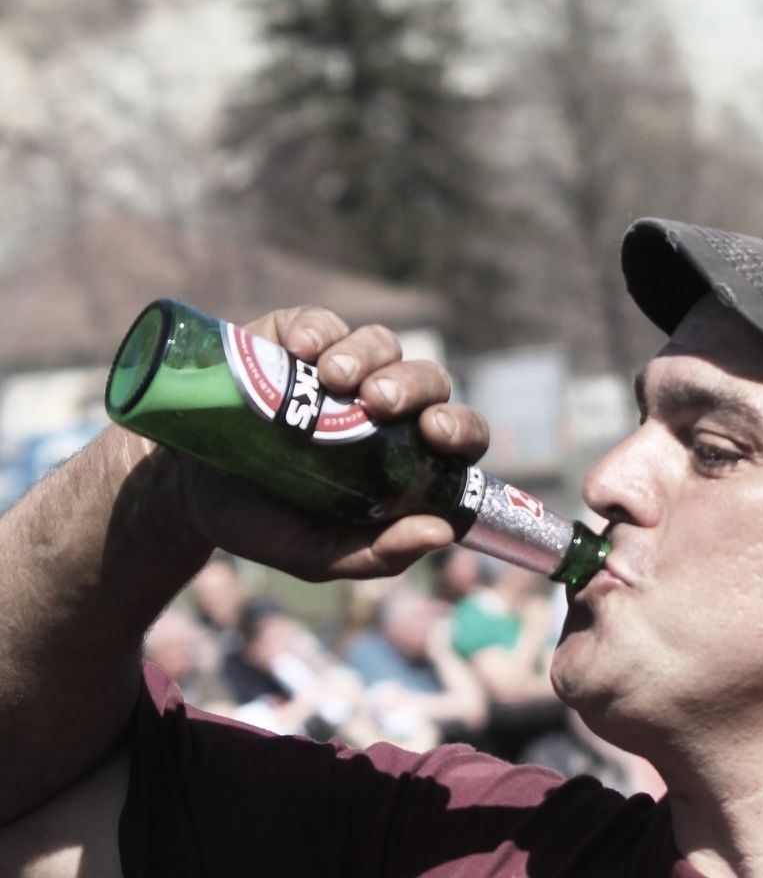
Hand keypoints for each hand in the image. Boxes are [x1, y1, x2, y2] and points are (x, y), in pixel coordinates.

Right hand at [169, 306, 490, 581]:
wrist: (187, 489)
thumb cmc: (266, 524)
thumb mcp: (319, 555)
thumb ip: (379, 555)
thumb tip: (443, 534)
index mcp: (407, 460)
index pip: (459, 436)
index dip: (460, 428)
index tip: (436, 433)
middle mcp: (386, 410)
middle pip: (428, 380)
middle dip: (412, 385)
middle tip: (378, 403)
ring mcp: (344, 372)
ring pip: (383, 344)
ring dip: (367, 355)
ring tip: (331, 378)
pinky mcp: (298, 339)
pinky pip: (324, 322)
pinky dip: (317, 329)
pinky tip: (297, 349)